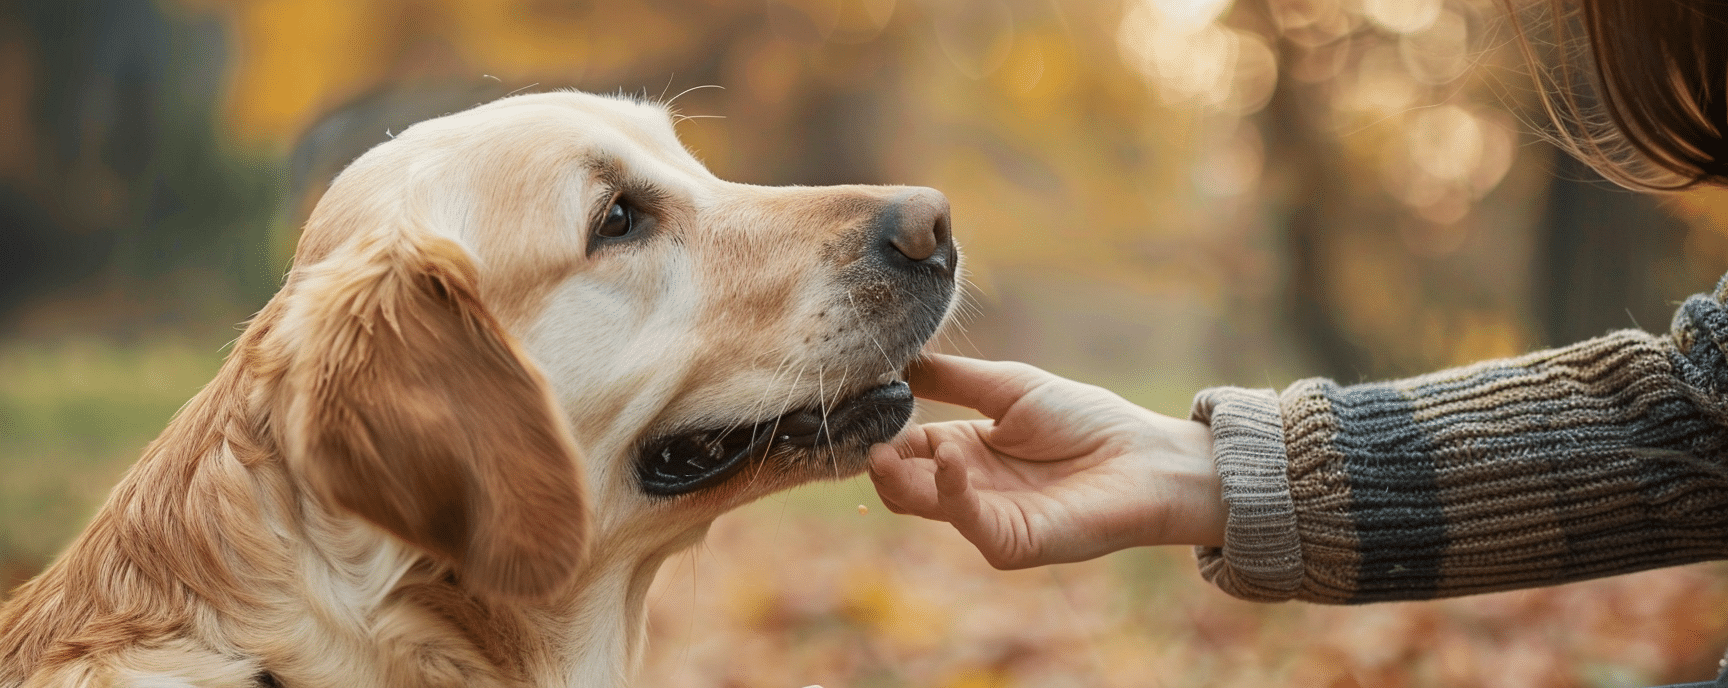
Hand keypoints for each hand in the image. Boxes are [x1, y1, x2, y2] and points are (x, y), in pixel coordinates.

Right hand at [869, 355, 1223, 568]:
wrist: (1145, 458)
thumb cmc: (1086, 420)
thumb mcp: (1009, 387)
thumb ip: (951, 378)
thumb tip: (896, 357)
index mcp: (962, 450)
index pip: (902, 444)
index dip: (877, 427)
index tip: (851, 400)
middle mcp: (965, 488)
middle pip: (898, 480)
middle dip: (874, 458)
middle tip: (858, 433)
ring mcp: (983, 518)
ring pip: (919, 504)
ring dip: (898, 477)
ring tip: (885, 451)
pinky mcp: (1008, 542)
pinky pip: (965, 521)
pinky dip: (949, 490)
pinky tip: (948, 459)